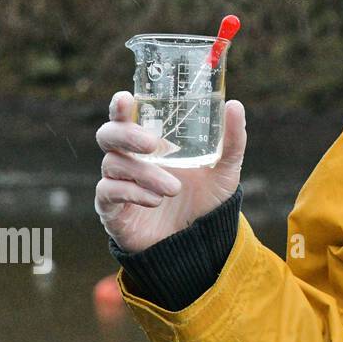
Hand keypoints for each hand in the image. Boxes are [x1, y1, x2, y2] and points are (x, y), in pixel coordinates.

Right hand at [95, 90, 245, 253]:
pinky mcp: (111, 208)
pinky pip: (108, 192)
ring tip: (173, 188)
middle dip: (126, 135)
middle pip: (108, 135)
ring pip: (113, 165)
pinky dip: (133, 192)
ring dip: (145, 174)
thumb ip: (231, 140)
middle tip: (152, 145)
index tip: (126, 99)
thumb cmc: (205, 199)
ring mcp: (117, 182)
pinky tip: (155, 200)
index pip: (126, 117)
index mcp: (151, 143)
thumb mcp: (224, 169)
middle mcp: (129, 159)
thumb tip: (235, 105)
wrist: (198, 242)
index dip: (120, 107)